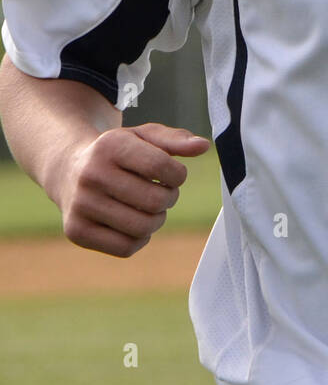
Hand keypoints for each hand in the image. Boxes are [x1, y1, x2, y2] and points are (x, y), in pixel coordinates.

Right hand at [58, 123, 209, 257]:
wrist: (69, 170)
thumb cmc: (118, 153)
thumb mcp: (143, 137)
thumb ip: (175, 139)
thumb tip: (203, 146)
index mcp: (109, 146)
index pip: (162, 167)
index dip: (178, 175)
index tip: (172, 174)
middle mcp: (91, 175)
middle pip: (155, 201)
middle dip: (169, 198)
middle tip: (162, 192)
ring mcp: (81, 205)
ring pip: (142, 227)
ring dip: (157, 219)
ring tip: (150, 207)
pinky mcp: (76, 231)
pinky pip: (126, 247)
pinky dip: (139, 238)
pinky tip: (133, 222)